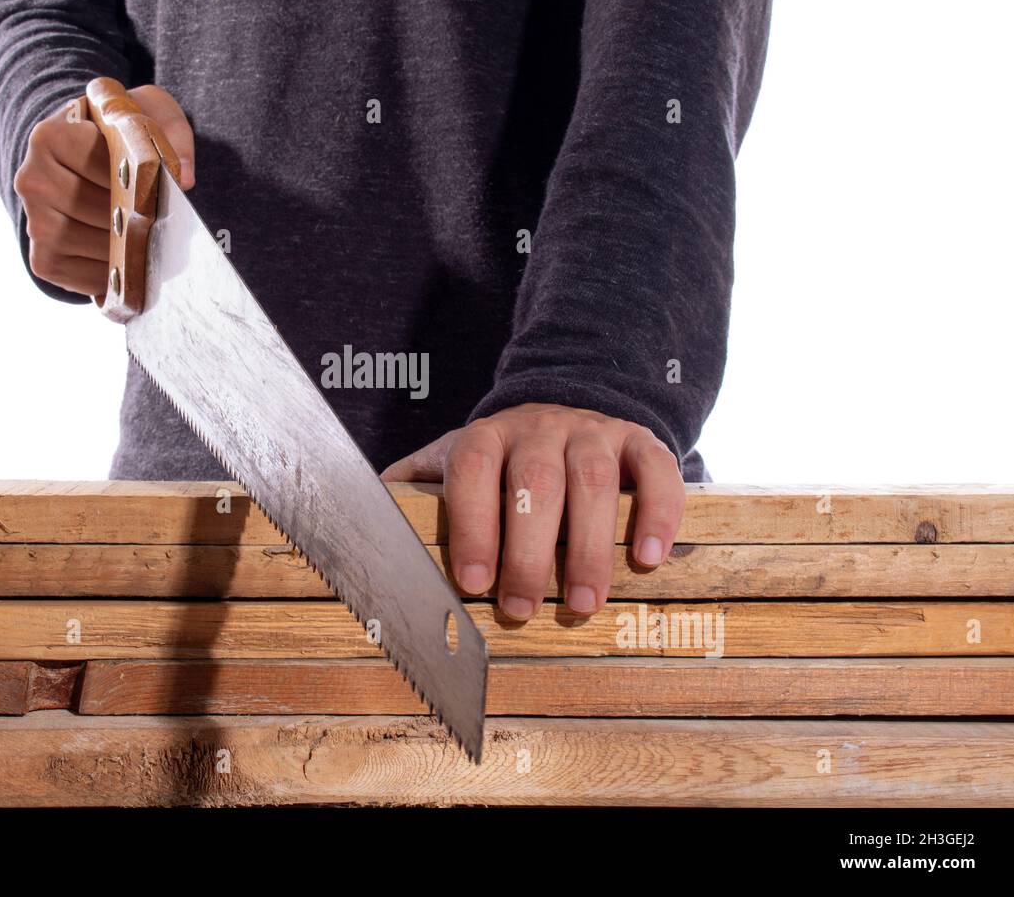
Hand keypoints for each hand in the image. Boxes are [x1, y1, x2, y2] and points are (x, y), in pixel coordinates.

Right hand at [13, 85, 194, 295]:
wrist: (80, 164)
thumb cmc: (116, 136)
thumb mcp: (145, 113)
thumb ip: (171, 131)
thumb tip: (184, 178)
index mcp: (50, 137)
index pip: (103, 165)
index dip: (138, 179)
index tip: (158, 183)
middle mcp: (32, 180)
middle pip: (103, 212)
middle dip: (140, 218)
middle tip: (165, 218)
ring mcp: (33, 222)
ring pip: (97, 248)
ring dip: (132, 249)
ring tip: (151, 238)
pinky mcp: (43, 259)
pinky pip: (86, 279)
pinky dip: (117, 276)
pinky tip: (130, 261)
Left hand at [381, 403, 684, 619]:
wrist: (567, 407)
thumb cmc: (502, 461)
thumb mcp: (452, 464)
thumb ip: (415, 489)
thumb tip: (355, 523)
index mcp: (486, 436)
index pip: (472, 471)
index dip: (471, 525)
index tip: (469, 582)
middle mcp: (539, 428)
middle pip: (535, 481)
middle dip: (527, 549)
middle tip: (523, 607)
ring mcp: (592, 432)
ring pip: (592, 481)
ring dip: (588, 545)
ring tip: (582, 604)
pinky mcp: (640, 441)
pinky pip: (656, 469)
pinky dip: (657, 514)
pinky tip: (648, 559)